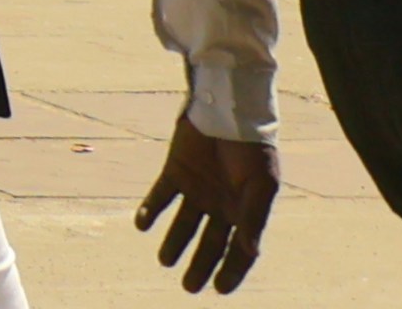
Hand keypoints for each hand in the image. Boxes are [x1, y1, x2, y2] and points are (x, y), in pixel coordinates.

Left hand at [137, 121, 278, 291]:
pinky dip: (149, 210)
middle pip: (209, 243)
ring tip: (164, 261)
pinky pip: (159, 196)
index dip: (231, 271)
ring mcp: (197, 189)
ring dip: (173, 243)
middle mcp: (219, 204)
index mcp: (244, 211)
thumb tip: (250, 252)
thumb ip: (254, 219)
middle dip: (200, 265)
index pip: (238, 250)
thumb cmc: (253, 149)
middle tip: (189, 287)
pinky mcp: (175, 172)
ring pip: (182, 224)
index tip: (220, 290)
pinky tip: (141, 225)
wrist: (228, 111)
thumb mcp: (260, 186)